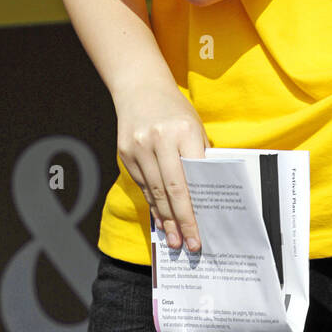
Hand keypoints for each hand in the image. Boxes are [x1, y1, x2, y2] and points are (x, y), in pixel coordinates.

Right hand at [113, 79, 209, 251]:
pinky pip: (142, 184)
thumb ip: (199, 157)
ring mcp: (139, 146)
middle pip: (171, 189)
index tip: (201, 231)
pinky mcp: (125, 152)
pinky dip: (153, 203)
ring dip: (165, 218)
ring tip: (174, 239)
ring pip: (154, 190)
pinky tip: (160, 218)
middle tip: (189, 245)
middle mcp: (159, 139)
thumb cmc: (175, 110)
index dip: (195, 208)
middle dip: (182, 221)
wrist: (140, 86)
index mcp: (183, 131)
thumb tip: (206, 195)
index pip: (191, 178)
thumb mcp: (194, 126)